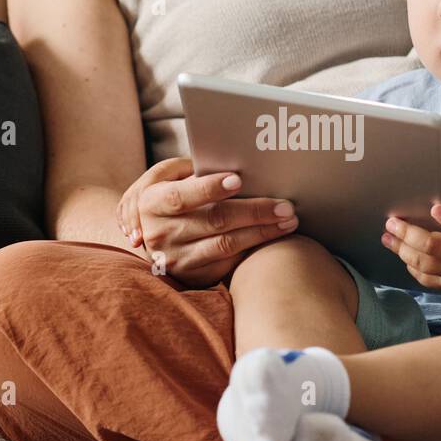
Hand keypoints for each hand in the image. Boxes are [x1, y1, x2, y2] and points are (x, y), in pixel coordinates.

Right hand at [116, 157, 298, 287]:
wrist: (155, 237)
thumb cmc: (170, 196)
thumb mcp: (167, 177)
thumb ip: (190, 169)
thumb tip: (230, 164)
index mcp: (152, 204)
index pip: (181, 197)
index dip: (209, 188)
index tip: (239, 180)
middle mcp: (161, 234)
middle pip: (215, 221)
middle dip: (255, 211)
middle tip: (286, 205)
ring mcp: (177, 259)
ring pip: (227, 245)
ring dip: (262, 232)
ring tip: (288, 221)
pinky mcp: (193, 276)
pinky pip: (229, 263)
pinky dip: (254, 249)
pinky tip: (274, 237)